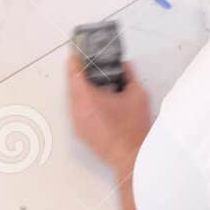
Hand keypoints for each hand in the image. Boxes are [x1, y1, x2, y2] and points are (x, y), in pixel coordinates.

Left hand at [66, 54, 151, 174]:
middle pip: (71, 84)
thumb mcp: (137, 94)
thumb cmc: (133, 129)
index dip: (76, 59)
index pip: (74, 72)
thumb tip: (125, 67)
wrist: (132, 157)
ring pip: (73, 98)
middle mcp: (78, 110)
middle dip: (79, 73)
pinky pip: (77, 111)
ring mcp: (77, 123)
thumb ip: (129, 75)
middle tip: (88, 64)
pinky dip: (83, 102)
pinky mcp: (81, 132)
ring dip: (80, 88)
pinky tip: (96, 101)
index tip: (78, 52)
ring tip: (94, 81)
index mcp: (88, 98)